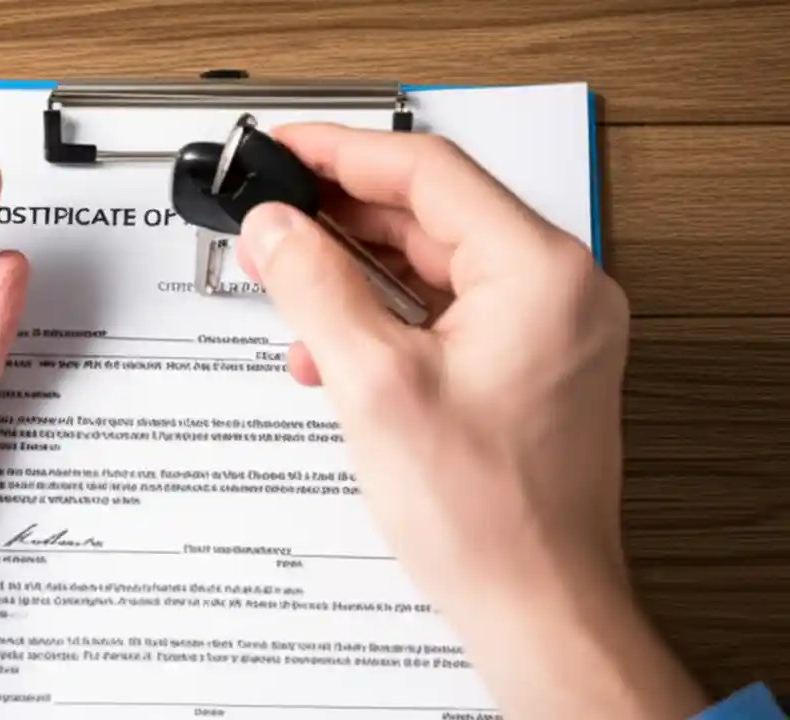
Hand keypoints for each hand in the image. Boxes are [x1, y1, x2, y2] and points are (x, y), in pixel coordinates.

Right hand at [237, 124, 707, 718]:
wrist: (533, 604)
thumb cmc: (489, 518)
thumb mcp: (374, 385)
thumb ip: (315, 287)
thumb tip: (277, 230)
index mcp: (539, 275)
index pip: (426, 172)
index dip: (340, 155)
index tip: (284, 150)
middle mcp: (556, 292)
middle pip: (428, 215)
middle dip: (338, 219)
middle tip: (272, 221)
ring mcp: (543, 330)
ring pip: (429, 266)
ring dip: (353, 273)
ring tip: (288, 283)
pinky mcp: (522, 365)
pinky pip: (441, 314)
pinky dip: (381, 318)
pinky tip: (331, 346)